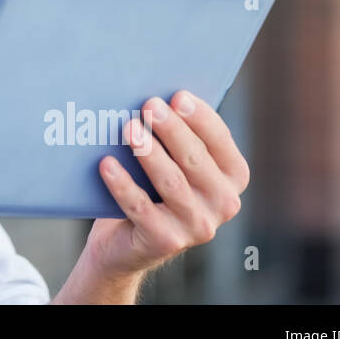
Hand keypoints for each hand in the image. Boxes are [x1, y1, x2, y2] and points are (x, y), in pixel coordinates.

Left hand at [87, 90, 248, 280]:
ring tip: (129, 129)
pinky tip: (106, 164)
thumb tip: (157, 97)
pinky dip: (122, 184)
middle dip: (172, 130)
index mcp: (232, 178)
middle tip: (149, 106)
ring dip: (149, 153)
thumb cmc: (152, 187)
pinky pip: (141, 208)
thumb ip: (177, 136)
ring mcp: (197, 226)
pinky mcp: (165, 241)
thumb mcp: (173, 162)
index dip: (200, 118)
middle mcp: (224, 204)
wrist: (126, 241)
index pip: (220, 142)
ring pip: (172, 183)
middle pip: (195, 160)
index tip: (177, 96)